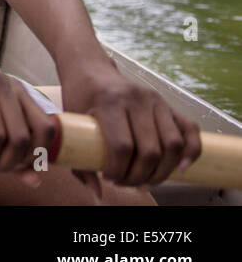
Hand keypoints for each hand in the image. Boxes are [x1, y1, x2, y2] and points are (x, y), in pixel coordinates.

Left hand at [56, 56, 201, 188]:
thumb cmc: (78, 96)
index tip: (109, 177)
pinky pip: (189, 129)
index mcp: (109, 103)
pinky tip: (180, 168)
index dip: (118, 170)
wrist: (89, 67)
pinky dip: (191, 152)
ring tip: (146, 180)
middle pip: (149, 151)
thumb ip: (80, 161)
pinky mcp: (167, 103)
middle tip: (126, 182)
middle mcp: (136, 100)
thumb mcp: (70, 121)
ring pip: (172, 145)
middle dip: (139, 176)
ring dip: (163, 171)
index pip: (122, 147)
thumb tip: (96, 194)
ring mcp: (155, 100)